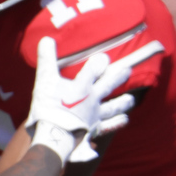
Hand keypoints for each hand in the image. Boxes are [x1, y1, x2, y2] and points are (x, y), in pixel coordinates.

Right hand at [25, 37, 138, 163]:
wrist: (55, 137)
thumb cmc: (48, 108)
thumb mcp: (45, 80)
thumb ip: (47, 59)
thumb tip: (46, 38)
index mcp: (82, 86)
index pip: (94, 69)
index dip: (100, 62)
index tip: (105, 58)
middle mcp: (92, 100)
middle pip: (108, 86)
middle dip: (118, 77)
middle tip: (128, 70)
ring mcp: (95, 116)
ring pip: (113, 108)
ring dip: (122, 103)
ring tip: (131, 100)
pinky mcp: (94, 130)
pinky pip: (108, 127)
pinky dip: (116, 124)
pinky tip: (124, 121)